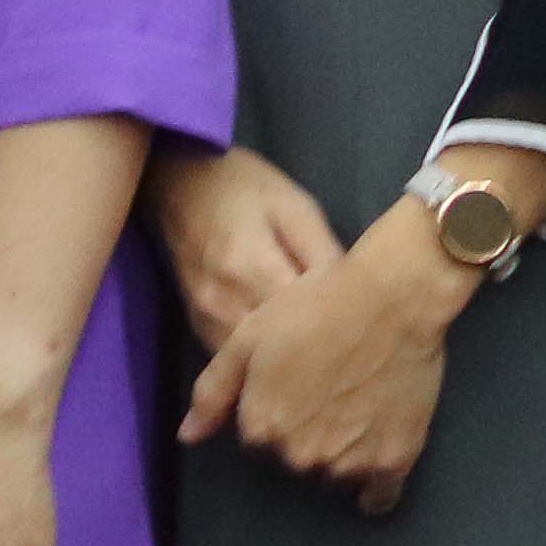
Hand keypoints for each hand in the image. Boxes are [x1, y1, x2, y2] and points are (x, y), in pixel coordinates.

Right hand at [149, 139, 341, 356]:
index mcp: (252, 268)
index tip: (370, 332)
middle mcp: (224, 302)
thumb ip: (325, 254)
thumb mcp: (296, 208)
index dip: (343, 331)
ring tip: (325, 361)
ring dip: (289, 367)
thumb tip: (357, 301)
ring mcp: (206, 318)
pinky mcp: (197, 325)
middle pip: (281, 353)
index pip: (307, 323)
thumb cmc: (242, 186)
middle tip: (356, 354)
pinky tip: (289, 358)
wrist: (175, 178)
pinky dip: (263, 365)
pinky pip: (236, 360)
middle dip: (319, 357)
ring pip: (256, 366)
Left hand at [177, 207, 470, 510]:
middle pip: (295, 462)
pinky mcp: (394, 464)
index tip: (292, 388)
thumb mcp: (245, 342)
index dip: (273, 413)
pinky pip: (378, 497)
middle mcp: (302, 456)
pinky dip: (373, 487)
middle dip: (303, 437)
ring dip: (337, 456)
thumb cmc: (312, 312)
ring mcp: (350, 464)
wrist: (388, 303)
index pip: (258, 442)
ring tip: (351, 410)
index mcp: (262, 428)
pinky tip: (373, 459)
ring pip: (333, 477)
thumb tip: (188, 437)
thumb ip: (212, 394)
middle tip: (323, 394)